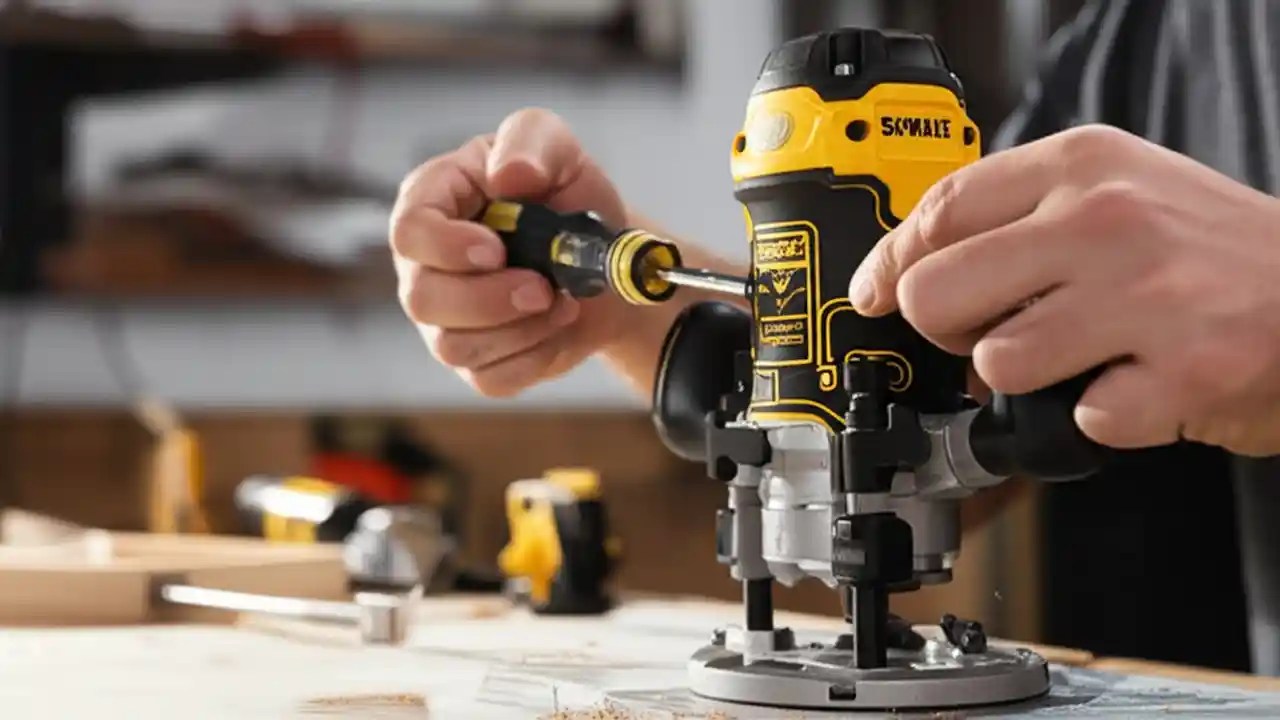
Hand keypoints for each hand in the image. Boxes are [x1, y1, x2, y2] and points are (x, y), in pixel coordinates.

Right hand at [390, 108, 631, 396]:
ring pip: (454, 346)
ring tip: (561, 300)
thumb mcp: (558, 148)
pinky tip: (557, 327)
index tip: (496, 249)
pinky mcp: (475, 361)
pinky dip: (535, 356)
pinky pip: (490, 378)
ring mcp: (444, 319)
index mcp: (433, 203)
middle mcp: (424, 265)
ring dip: (520, 329)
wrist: (604, 260)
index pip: (408, 232)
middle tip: (543, 287)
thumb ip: (531, 140)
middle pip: (422, 298)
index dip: (447, 246)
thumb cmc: (567, 196)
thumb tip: (508, 175)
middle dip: (490, 299)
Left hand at [848, 124, 1279, 456]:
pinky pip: (1078, 417)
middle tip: (980, 335)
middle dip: (942, 331)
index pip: (940, 210)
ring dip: (1025, 378)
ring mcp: (1145, 298)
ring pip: (997, 363)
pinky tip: (1135, 384)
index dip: (889, 261)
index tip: (873, 292)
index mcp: (1083, 167)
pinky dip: (1097, 417)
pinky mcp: (1181, 373)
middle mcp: (1106, 223)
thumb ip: (1022, 216)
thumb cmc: (1211, 250)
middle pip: (935, 293)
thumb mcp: (1117, 189)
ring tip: (1081, 356)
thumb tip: (917, 266)